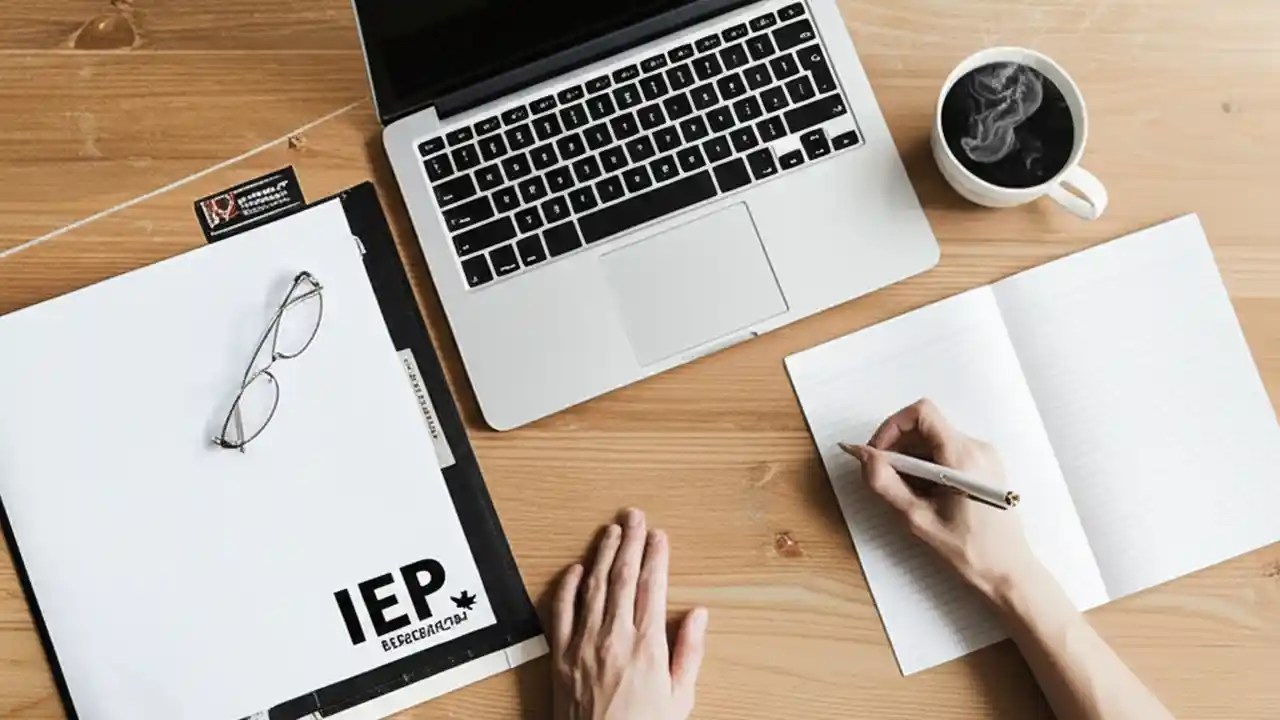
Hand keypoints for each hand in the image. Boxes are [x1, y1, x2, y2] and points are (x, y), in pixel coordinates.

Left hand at [550, 509, 708, 719]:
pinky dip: (566, 587)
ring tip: (610, 531)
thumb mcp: (680, 699)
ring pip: (592, 588)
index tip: (659, 537)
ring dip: (601, 555)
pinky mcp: (560, 657)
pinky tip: (574, 569)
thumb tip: (699, 616)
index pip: (652, 587)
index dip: (656, 557)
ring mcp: (583, 645)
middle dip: (630, 543)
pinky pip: (560, 613)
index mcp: (647, 647)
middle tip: (635, 517)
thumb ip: (689, 653)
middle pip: (622, 578)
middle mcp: (613, 639)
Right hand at [844, 399, 1038, 599]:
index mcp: (963, 457)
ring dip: (911, 460)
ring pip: (933, 440)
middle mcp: (977, 448)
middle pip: (925, 426)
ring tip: (909, 494)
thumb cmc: (970, 551)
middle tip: (887, 480)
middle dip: (898, 448)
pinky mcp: (984, 465)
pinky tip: (926, 496)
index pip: (921, 413)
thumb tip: (863, 457)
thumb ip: (885, 483)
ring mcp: (983, 455)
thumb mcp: (917, 519)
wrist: (1008, 571)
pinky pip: (946, 452)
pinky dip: (927, 466)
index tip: (878, 453)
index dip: (891, 427)